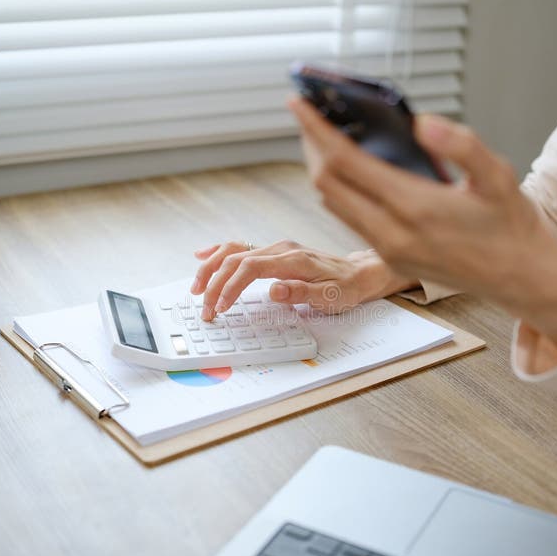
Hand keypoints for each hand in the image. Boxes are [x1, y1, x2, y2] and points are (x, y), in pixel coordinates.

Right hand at [190, 239, 412, 320]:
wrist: (360, 274)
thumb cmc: (347, 288)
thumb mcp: (332, 297)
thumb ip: (302, 293)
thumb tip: (274, 290)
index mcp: (292, 260)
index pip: (249, 268)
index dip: (230, 287)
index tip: (220, 307)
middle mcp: (281, 249)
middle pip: (235, 259)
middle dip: (214, 284)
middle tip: (205, 308)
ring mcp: (276, 248)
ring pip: (233, 251)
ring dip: (210, 268)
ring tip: (196, 288)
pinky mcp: (274, 252)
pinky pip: (240, 247)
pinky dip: (218, 252)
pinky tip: (202, 257)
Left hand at [289, 97, 556, 355]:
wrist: (521, 278)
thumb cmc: (512, 225)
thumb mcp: (498, 176)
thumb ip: (462, 145)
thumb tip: (422, 123)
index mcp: (414, 208)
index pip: (345, 162)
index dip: (316, 130)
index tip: (298, 104)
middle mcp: (391, 234)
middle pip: (327, 184)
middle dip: (311, 146)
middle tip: (309, 116)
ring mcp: (387, 251)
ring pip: (334, 205)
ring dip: (322, 170)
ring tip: (324, 138)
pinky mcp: (390, 260)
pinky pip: (350, 221)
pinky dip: (339, 192)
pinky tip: (349, 172)